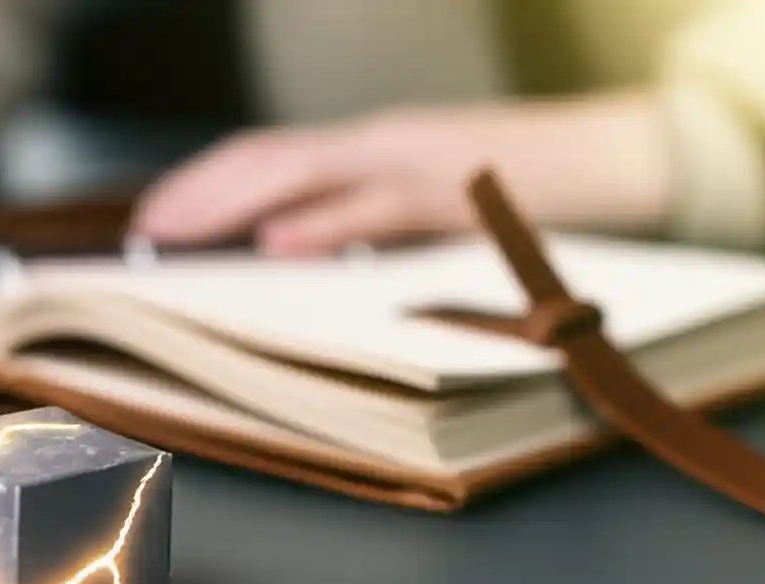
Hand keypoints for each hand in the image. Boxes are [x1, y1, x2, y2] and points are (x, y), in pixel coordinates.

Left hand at [133, 95, 670, 254]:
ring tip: (175, 237)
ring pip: (310, 173)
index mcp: (370, 152)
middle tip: (140, 239)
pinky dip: (328, 223)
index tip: (151, 222)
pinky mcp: (462, 193)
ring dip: (234, 203)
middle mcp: (383, 146)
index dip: (203, 185)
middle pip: (269, 159)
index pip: (268, 159)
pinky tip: (280, 243)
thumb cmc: (521, 191)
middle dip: (197, 195)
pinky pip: (384, 208)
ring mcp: (420, 163)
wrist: (625, 159)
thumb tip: (287, 257)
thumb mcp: (428, 206)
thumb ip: (363, 223)